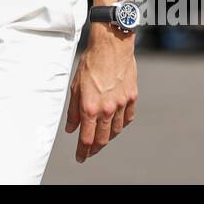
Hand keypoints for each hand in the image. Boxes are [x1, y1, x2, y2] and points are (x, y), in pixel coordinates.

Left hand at [64, 26, 136, 162]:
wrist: (111, 46)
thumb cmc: (90, 63)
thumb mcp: (75, 86)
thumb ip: (73, 110)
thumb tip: (71, 128)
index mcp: (90, 107)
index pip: (86, 138)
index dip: (83, 151)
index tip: (80, 157)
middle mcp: (107, 108)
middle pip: (103, 139)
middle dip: (95, 149)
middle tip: (90, 152)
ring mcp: (122, 104)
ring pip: (116, 130)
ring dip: (108, 137)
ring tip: (101, 137)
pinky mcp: (132, 97)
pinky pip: (128, 118)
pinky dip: (121, 124)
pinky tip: (116, 124)